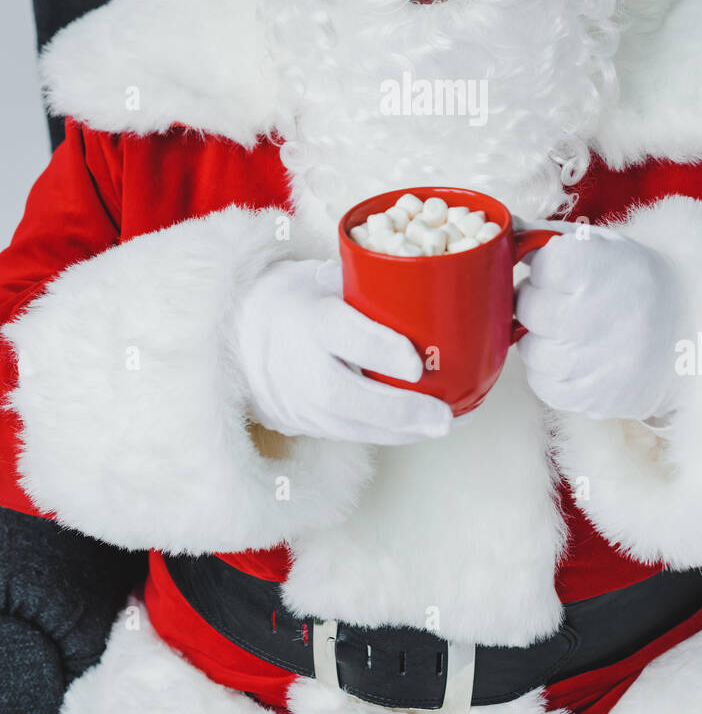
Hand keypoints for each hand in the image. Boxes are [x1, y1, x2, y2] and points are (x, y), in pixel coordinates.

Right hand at [234, 258, 452, 443]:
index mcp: (308, 317)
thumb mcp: (329, 278)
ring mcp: (296, 400)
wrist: (245, 333)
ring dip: (401, 432)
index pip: (341, 334)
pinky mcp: (303, 424)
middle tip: (444, 417)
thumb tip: (429, 286)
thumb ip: (369, 286)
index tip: (416, 364)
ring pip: (348, 426)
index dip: (379, 350)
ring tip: (443, 425)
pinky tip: (420, 430)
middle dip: (398, 410)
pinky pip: (349, 435)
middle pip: (341, 395)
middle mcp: (297, 363)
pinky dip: (389, 435)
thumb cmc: (302, 299)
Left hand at [514, 225, 679, 421]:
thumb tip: (500, 230)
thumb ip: (544, 236)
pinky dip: (552, 372)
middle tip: (566, 301)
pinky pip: (543, 385)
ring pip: (530, 350)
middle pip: (528, 308)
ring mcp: (590, 361)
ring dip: (542, 339)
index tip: (564, 271)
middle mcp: (589, 315)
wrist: (690, 331)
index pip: (537, 266)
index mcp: (593, 266)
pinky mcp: (591, 397)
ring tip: (573, 330)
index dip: (545, 268)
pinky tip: (577, 356)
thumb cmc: (636, 281)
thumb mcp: (601, 243)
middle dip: (539, 303)